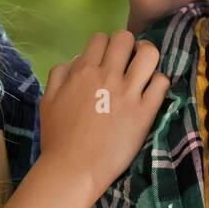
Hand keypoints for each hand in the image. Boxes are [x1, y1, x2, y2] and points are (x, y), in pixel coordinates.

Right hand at [38, 30, 170, 205]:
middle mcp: (107, 76)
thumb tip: (76, 60)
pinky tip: (152, 91)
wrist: (73, 169)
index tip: (108, 58)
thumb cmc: (57, 138)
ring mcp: (128, 93)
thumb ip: (59, 75)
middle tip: (128, 61)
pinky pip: (161, 83)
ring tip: (144, 69)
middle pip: (125, 38)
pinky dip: (159, 82)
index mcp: (82, 72)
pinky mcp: (145, 112)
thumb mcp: (47, 100)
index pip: (100, 38)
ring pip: (149, 53)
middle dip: (128, 45)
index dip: (105, 45)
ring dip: (147, 56)